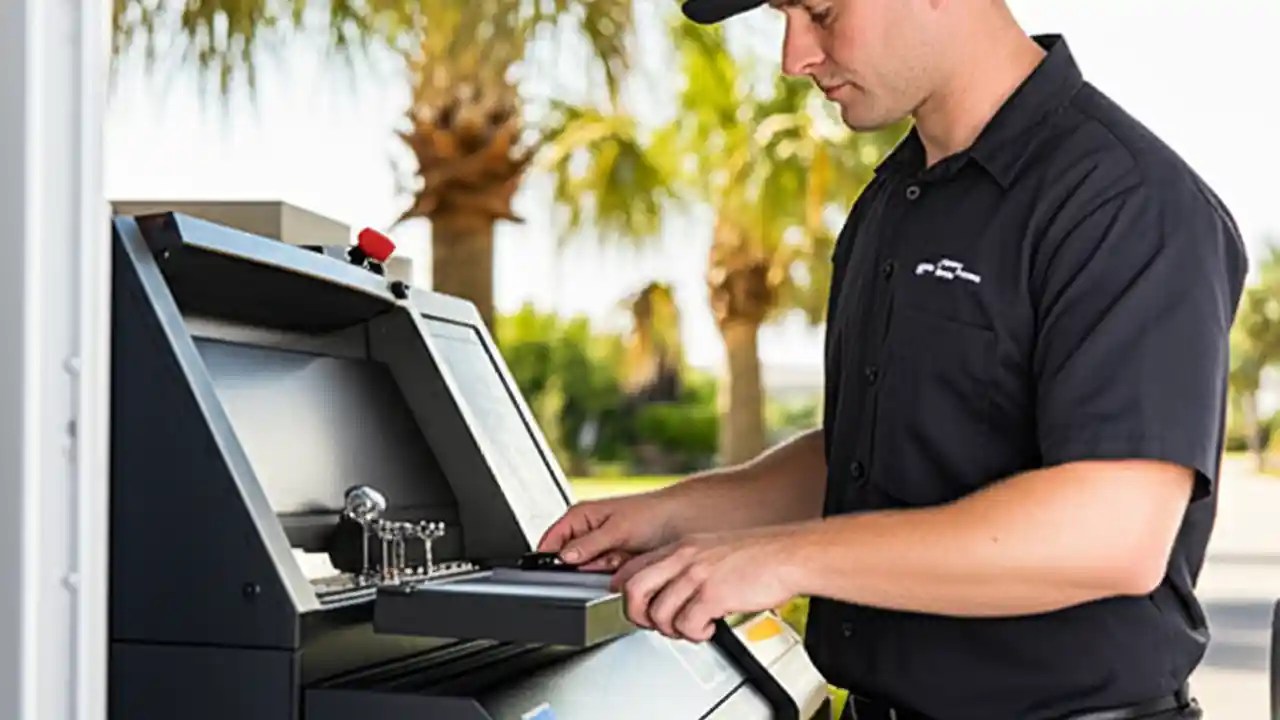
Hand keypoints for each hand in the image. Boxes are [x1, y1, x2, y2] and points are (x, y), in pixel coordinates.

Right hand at [536, 492, 681, 571]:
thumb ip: (590, 544)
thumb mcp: (618, 528)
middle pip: (567, 562)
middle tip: (604, 560)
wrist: (683, 523)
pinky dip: (614, 577)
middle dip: (584, 567)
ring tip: (621, 559)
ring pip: (587, 574)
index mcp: (580, 517)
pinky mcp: (613, 566)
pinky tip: (627, 567)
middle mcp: (587, 535)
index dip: (547, 558)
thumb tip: (565, 557)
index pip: (550, 541)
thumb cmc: (653, 514)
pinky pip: (604, 580)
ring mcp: (601, 552)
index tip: (548, 573)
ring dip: (602, 572)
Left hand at [611, 528, 801, 641]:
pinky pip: (687, 626)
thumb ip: (687, 566)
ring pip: (659, 613)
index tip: (636, 607)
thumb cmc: (758, 556)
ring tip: (691, 628)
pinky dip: (696, 635)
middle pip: (634, 590)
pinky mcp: (714, 595)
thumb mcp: (712, 550)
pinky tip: (709, 628)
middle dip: (638, 616)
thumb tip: (669, 590)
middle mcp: (684, 558)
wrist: (789, 555)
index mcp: (681, 547)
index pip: (632, 569)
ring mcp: (697, 576)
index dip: (627, 594)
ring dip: (672, 630)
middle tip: (656, 625)